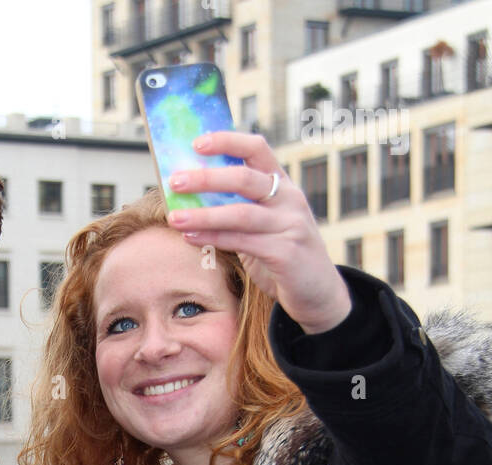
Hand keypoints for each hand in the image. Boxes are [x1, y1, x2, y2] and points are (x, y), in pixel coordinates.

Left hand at [165, 130, 352, 335]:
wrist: (319, 293)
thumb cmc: (284, 257)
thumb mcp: (265, 225)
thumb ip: (239, 209)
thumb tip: (194, 197)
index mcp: (283, 186)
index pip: (257, 149)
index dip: (227, 141)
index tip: (197, 142)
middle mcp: (289, 200)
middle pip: (244, 179)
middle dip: (206, 179)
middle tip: (174, 181)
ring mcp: (290, 225)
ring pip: (240, 213)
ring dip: (203, 214)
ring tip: (175, 217)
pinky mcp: (286, 253)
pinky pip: (242, 242)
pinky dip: (214, 238)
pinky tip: (191, 238)